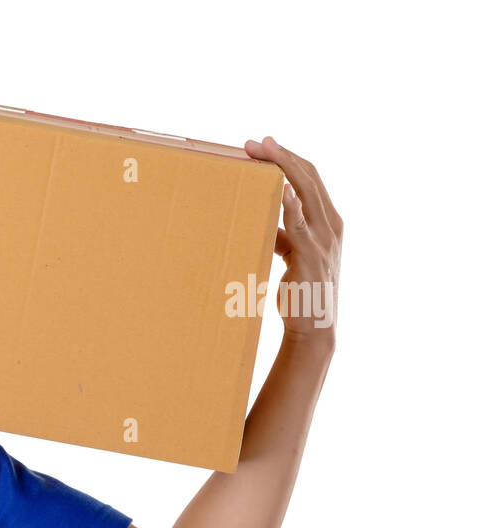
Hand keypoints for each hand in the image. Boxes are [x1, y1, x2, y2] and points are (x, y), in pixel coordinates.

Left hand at [244, 136, 341, 347]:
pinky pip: (299, 223)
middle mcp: (331, 224)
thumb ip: (282, 237)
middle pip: (308, 177)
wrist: (313, 327)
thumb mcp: (291, 256)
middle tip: (255, 142)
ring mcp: (323, 238)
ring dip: (282, 168)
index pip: (311, 179)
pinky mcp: (310, 254)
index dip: (289, 159)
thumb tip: (263, 224)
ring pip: (304, 191)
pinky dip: (290, 203)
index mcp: (329, 221)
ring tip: (260, 151)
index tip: (264, 146)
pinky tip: (278, 188)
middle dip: (282, 155)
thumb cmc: (301, 291)